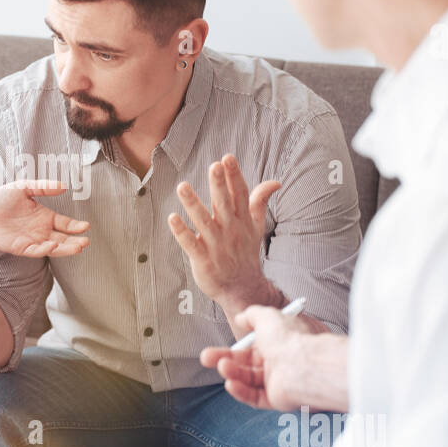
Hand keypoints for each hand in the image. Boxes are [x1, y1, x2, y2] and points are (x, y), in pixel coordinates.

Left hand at [0, 181, 90, 257]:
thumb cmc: (2, 198)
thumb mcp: (24, 187)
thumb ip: (43, 187)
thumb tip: (63, 186)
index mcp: (45, 217)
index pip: (65, 224)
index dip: (76, 226)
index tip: (86, 226)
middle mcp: (42, 230)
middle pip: (63, 238)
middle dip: (75, 241)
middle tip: (86, 242)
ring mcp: (33, 240)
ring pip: (53, 247)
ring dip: (65, 248)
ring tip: (77, 247)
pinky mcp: (21, 248)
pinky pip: (36, 251)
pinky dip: (45, 250)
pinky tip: (53, 245)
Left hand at [168, 155, 281, 318]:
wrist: (242, 288)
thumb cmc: (245, 252)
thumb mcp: (256, 226)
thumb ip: (260, 201)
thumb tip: (275, 182)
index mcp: (242, 220)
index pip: (240, 194)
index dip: (234, 176)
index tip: (227, 158)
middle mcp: (230, 230)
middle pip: (224, 204)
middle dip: (219, 185)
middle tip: (214, 166)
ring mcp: (216, 245)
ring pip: (203, 222)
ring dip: (193, 204)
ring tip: (182, 187)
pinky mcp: (204, 260)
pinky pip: (191, 244)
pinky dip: (182, 232)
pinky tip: (172, 218)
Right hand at [202, 304, 348, 412]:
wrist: (305, 364)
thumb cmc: (290, 339)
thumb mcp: (267, 316)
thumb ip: (251, 315)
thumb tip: (242, 318)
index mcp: (277, 343)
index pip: (250, 348)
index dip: (232, 348)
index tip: (217, 347)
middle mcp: (278, 362)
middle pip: (245, 364)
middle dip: (225, 360)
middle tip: (207, 358)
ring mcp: (278, 381)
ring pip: (248, 380)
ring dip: (232, 373)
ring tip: (223, 368)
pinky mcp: (277, 399)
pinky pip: (254, 397)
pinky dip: (241, 391)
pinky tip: (230, 384)